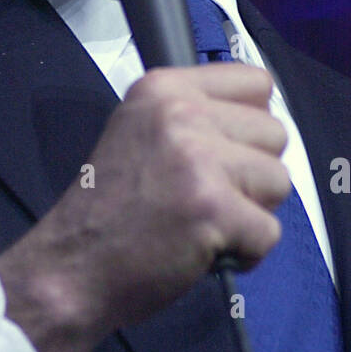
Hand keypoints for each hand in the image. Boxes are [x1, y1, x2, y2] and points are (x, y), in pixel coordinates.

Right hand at [0, 64, 290, 351]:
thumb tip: (258, 122)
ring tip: (206, 222)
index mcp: (163, 88)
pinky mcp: (213, 207)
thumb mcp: (139, 132)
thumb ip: (193, 117)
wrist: (70, 269)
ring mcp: (199, 159)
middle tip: (207, 196)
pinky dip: (247, 252)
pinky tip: (205, 250)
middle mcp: (182, 113)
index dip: (250, 125)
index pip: (256, 82)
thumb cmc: (108, 209)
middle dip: (253, 172)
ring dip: (252, 211)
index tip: (224, 152)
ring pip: (280, 181)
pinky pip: (270, 231)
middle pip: (275, 133)